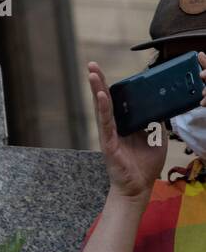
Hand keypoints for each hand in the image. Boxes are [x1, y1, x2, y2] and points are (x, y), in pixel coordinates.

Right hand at [87, 59, 172, 200]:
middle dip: (99, 81)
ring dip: (97, 89)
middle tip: (92, 64)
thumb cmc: (145, 165)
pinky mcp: (108, 141)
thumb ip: (156, 124)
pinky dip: (103, 108)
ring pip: (101, 106)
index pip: (117, 101)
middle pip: (104, 99)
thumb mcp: (157, 140)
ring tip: (92, 73)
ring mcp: (108, 133)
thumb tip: (159, 109)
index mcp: (123, 125)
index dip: (112, 86)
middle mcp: (112, 126)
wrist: (138, 187)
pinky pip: (105, 122)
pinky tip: (101, 95)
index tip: (109, 71)